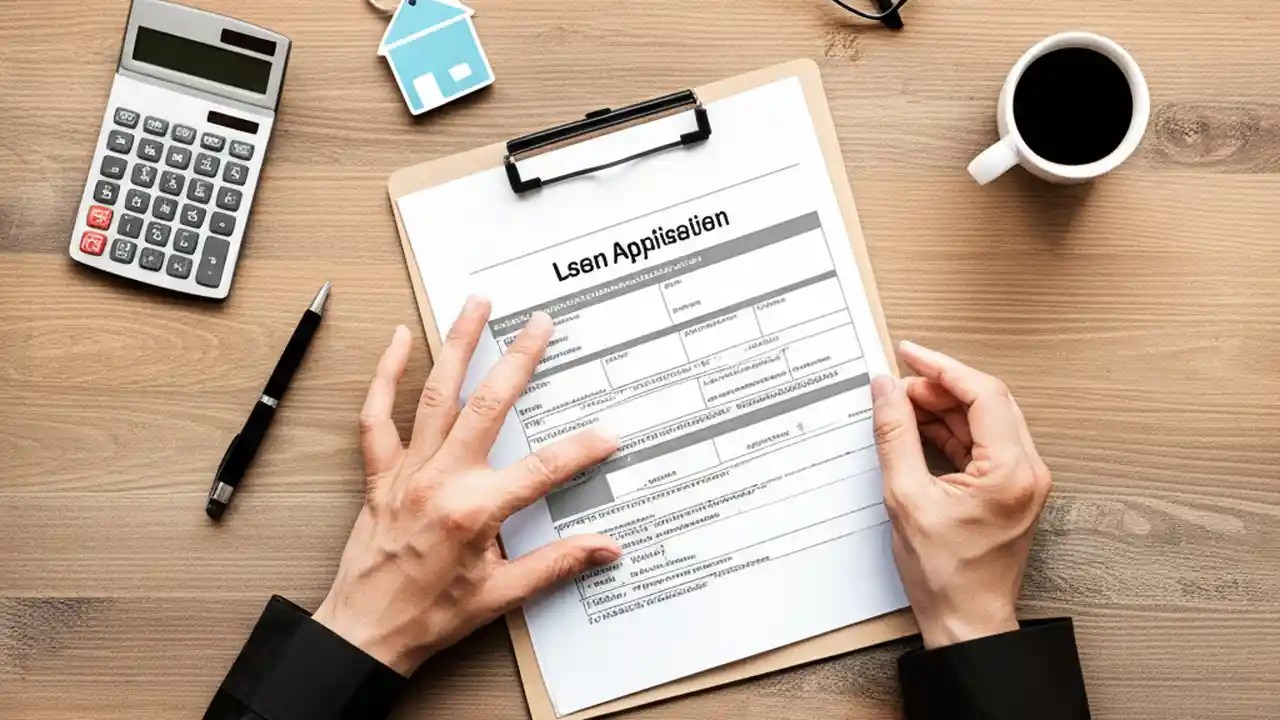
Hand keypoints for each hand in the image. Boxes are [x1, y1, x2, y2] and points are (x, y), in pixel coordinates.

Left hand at [312, 298, 621, 674]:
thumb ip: (556, 565)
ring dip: (458, 345)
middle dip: (519, 360)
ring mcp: (408, 471)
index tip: (609, 436)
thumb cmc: (428, 617)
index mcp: (475, 512)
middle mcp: (441, 480)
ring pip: (436, 394)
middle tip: (540, 324)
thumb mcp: (501, 596)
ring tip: (476, 306)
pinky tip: (400, 339)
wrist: (363, 633)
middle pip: (488, 406)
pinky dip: (386, 374)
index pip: (542, 470)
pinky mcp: (381, 473)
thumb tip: (605, 550)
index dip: (581, 451)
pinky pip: (377, 415)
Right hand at [870, 341, 1051, 649]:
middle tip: (898, 384)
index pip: (983, 393)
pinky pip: (982, 445)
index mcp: (1011, 472)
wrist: (967, 623)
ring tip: (901, 407)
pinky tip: (918, 431)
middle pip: (987, 402)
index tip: (909, 353)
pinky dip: (950, 433)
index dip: (942, 367)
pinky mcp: (1010, 491)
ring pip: (984, 422)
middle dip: (940, 387)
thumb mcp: (905, 498)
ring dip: (944, 409)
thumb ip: (894, 436)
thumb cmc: (946, 576)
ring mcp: (1022, 481)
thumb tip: (885, 390)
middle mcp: (1027, 471)